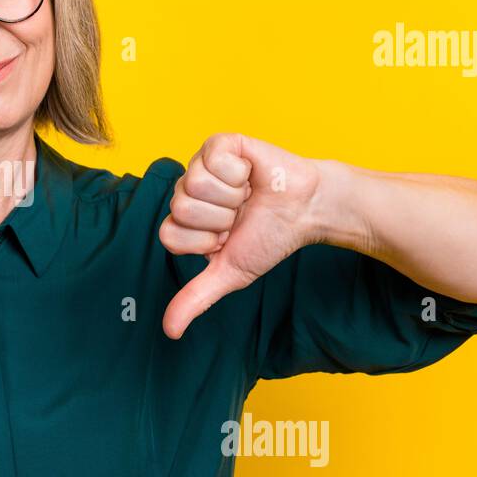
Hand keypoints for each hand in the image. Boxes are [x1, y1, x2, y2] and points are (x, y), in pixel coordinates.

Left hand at [159, 132, 322, 338]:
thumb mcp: (231, 272)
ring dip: (233, 196)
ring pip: (195, 185)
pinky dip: (240, 172)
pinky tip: (251, 174)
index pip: (170, 235)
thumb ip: (196, 298)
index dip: (205, 241)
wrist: (307, 210)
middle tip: (241, 214)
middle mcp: (186, 191)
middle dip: (221, 218)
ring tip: (248, 195)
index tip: (227, 237)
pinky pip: (214, 159)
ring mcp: (201, 165)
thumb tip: (170, 332)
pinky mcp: (221, 143)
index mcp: (183, 221)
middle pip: (181, 209)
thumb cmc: (269, 237)